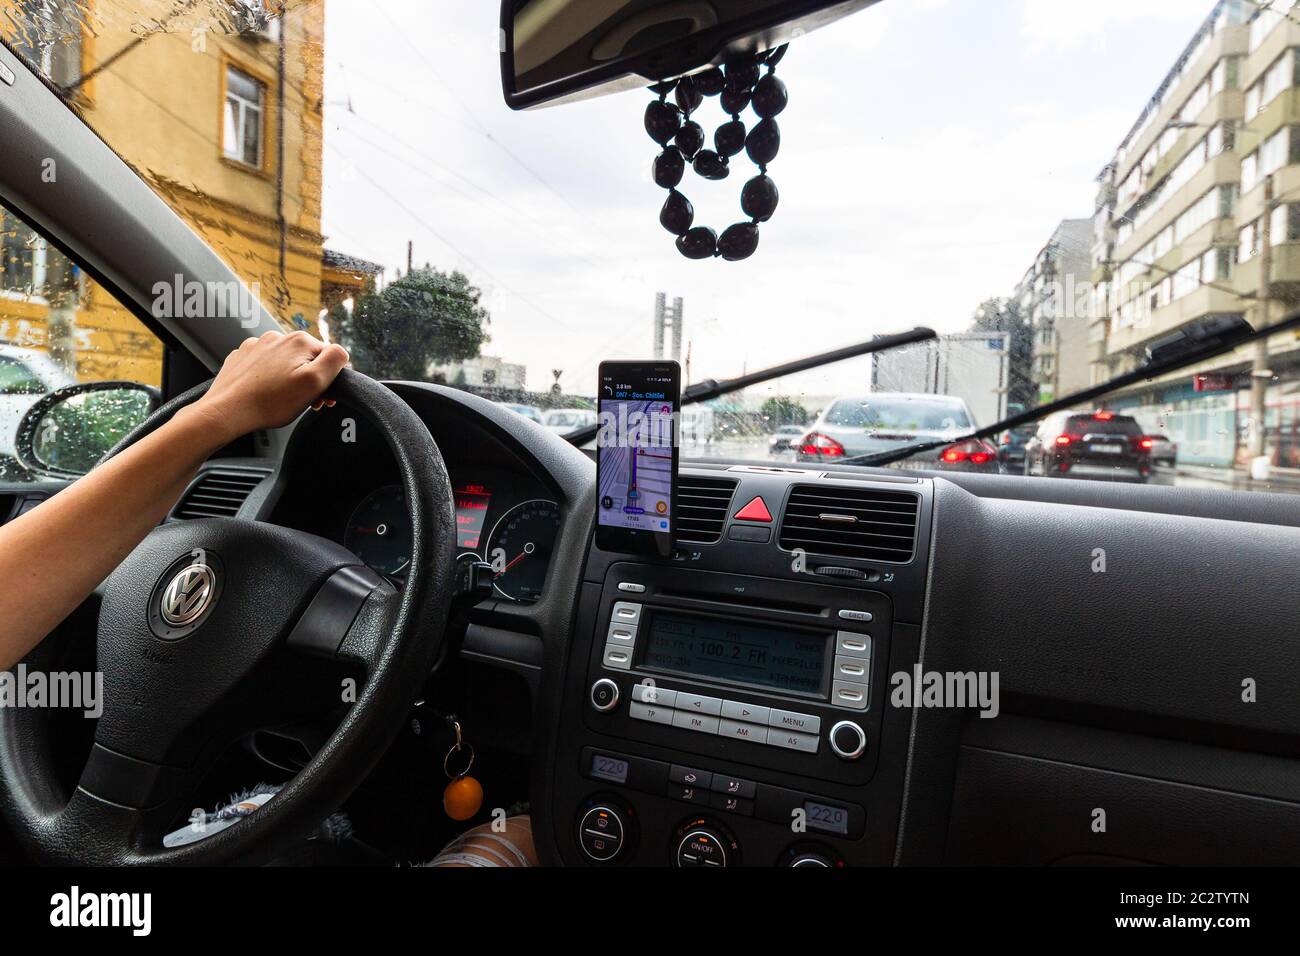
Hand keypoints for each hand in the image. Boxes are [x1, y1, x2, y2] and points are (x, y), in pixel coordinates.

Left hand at [187, 331, 349, 444]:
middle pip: (306, 358)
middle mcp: (277, 337)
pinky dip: (268, 378)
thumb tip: (341, 351)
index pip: (328, 357)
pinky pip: (264, 366)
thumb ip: (335, 360)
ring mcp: (257, 346)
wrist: (227, 411)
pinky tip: (264, 393)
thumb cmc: (270, 402)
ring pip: (285, 362)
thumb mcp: (314, 382)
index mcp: (299, 341)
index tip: (319, 398)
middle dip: (308, 379)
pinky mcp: (242, 358)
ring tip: (280, 399)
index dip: (328, 379)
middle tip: (302, 402)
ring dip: (288, 378)